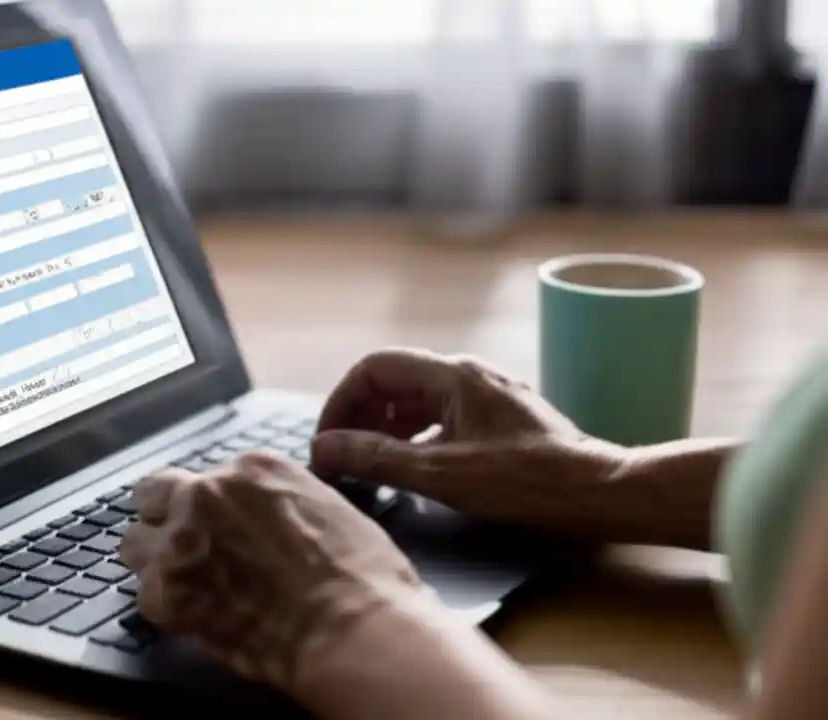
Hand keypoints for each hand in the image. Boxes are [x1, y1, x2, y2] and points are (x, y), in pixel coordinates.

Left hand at [120, 451, 551, 718]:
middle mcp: (206, 493)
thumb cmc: (360, 576)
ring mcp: (179, 542)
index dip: (208, 507)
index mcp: (251, 469)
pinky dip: (165, 605)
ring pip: (133, 541)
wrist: (351, 628)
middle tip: (184, 546)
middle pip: (152, 495)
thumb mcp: (326, 507)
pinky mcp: (165, 592)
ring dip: (152, 558)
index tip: (217, 527)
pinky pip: (141, 593)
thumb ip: (277, 501)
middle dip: (164, 517)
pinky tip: (195, 616)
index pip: (204, 477)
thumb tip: (262, 517)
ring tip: (183, 582)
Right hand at [312, 348, 642, 542]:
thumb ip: (377, 459)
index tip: (328, 445)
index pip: (374, 368)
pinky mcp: (500, 421)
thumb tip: (324, 448)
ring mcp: (486, 397)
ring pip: (416, 402)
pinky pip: (440, 419)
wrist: (605, 495)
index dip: (341, 403)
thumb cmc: (530, 484)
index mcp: (453, 376)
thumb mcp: (442, 476)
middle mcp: (468, 376)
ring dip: (384, 430)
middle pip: (393, 382)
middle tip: (341, 460)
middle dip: (359, 417)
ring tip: (369, 468)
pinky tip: (411, 471)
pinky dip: (414, 439)